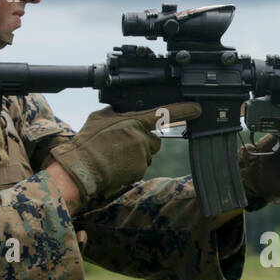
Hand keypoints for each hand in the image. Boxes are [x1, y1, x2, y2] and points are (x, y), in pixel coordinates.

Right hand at [47, 101, 200, 211]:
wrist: (82, 169)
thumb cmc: (88, 142)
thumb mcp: (99, 117)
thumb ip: (115, 112)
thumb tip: (120, 109)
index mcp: (134, 121)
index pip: (165, 113)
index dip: (184, 110)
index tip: (197, 108)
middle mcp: (142, 138)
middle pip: (155, 139)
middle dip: (144, 141)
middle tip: (124, 143)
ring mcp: (142, 156)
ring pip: (148, 153)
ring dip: (137, 154)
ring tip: (116, 155)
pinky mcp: (139, 171)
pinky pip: (140, 166)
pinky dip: (131, 166)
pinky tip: (116, 165)